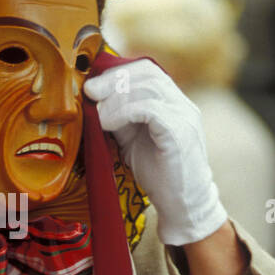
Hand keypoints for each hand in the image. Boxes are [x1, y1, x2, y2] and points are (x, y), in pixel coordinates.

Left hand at [84, 60, 227, 246]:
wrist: (183, 205)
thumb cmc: (159, 175)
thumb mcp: (132, 139)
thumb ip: (119, 117)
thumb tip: (93, 100)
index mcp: (173, 102)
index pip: (146, 70)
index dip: (116, 73)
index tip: (92, 87)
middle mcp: (182, 104)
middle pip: (146, 72)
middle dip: (112, 80)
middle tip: (90, 93)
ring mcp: (184, 117)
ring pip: (147, 87)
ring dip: (115, 98)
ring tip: (97, 114)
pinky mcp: (179, 132)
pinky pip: (149, 109)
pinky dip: (123, 112)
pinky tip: (108, 124)